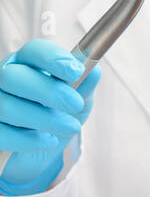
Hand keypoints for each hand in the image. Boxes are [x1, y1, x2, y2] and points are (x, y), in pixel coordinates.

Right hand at [0, 40, 101, 194]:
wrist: (46, 146)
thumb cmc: (60, 114)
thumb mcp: (79, 98)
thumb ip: (85, 83)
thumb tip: (93, 69)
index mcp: (28, 64)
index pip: (33, 50)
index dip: (53, 58)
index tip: (76, 71)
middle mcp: (4, 79)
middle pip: (12, 76)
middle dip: (49, 91)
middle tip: (75, 104)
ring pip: (6, 106)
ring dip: (45, 119)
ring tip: (69, 127)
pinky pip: (2, 134)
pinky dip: (28, 140)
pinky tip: (47, 141)